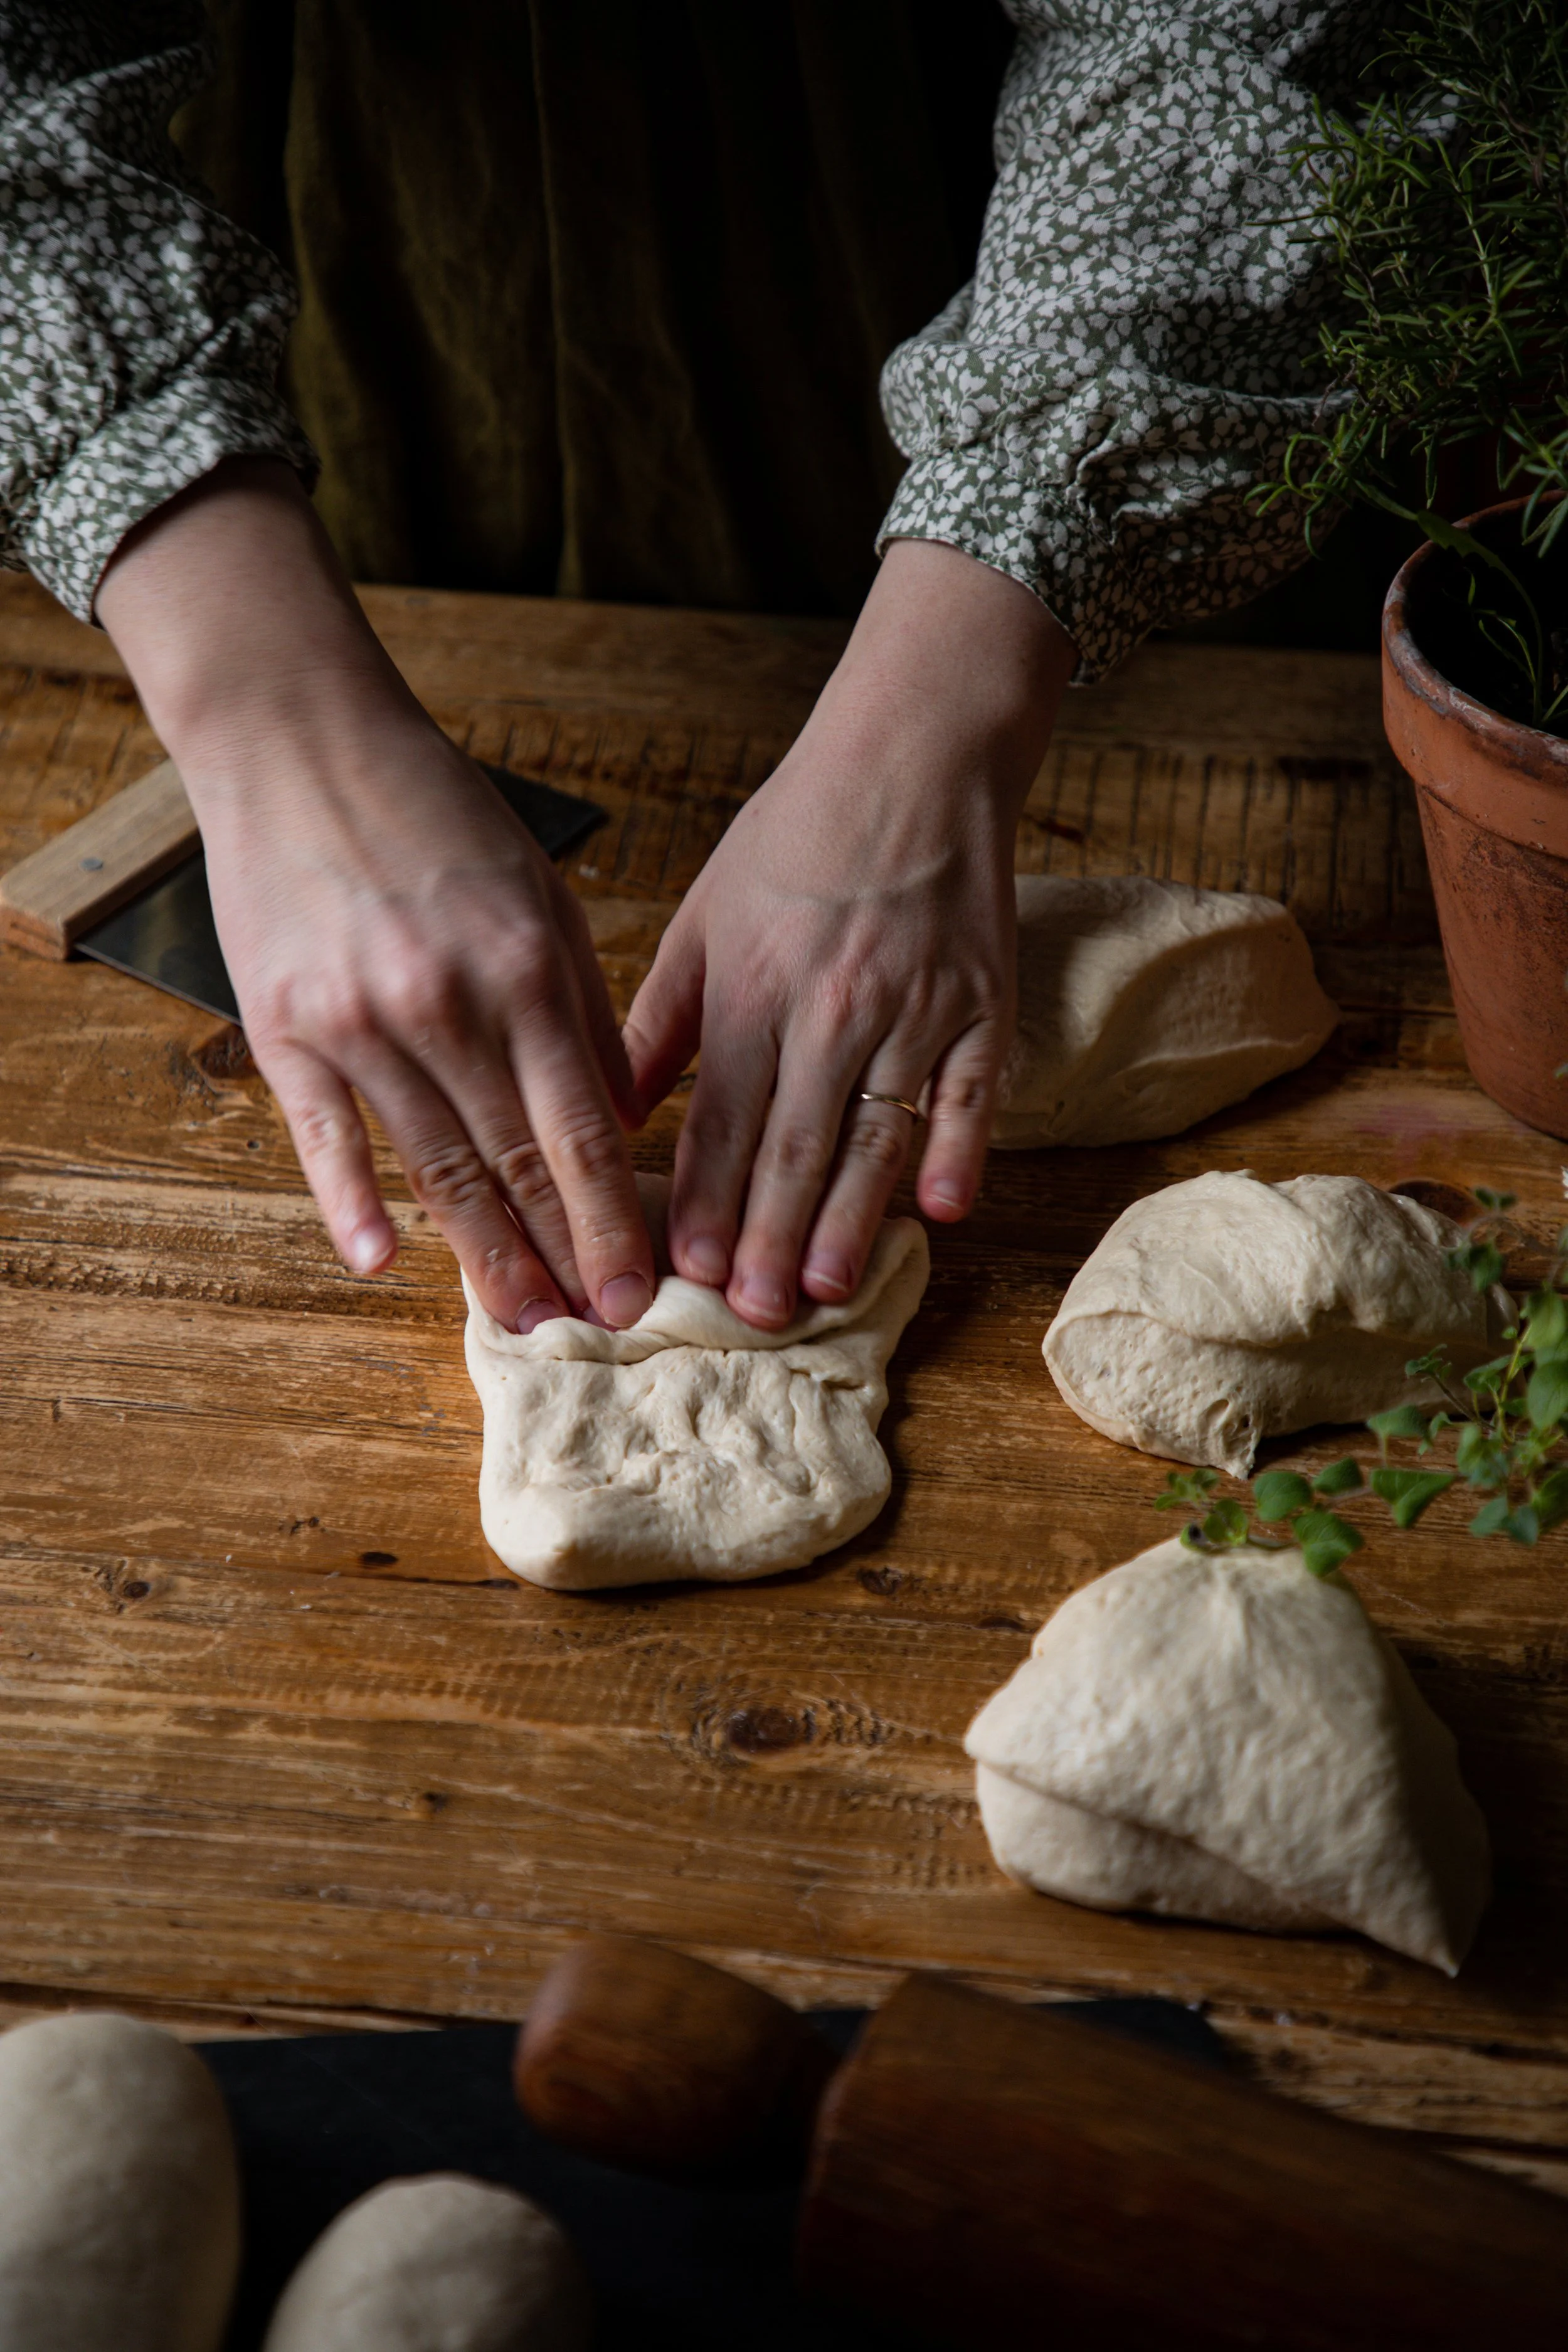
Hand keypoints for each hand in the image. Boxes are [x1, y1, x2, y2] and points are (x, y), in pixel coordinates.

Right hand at [97, 461, 654, 1331]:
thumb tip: (620, 1119)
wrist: (300, 740)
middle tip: (598, 1325)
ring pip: (432, 1165)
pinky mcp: (283, 1026)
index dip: (612, 1217)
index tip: (642, 1285)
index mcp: (522, 968)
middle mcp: (444, 1002)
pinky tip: (382, 1262)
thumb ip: (579, 1009)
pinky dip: (352, 1201)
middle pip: (514, 1162)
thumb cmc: (435, 814)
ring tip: (520, 1317)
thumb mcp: (537, 894)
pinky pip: (323, 1134)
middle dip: (563, 1254)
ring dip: (480, 1253)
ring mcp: (356, 1019)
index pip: (581, 1127)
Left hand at [624, 539, 1074, 1327]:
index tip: (687, 1270)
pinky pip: (973, 1093)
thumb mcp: (705, 916)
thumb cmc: (797, 836)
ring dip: (849, 1219)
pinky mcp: (986, 1003)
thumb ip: (659, 1020)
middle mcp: (831, 1007)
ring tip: (823, 1288)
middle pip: (795, 1143)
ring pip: (877, 1134)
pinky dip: (960, 1151)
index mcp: (754, 988)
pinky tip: (943, 1212)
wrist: (914, 755)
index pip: (722, 1118)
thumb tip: (612, 1112)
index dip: (704, 1199)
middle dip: (766, 1236)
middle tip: (750, 1314)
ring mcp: (916, 1009)